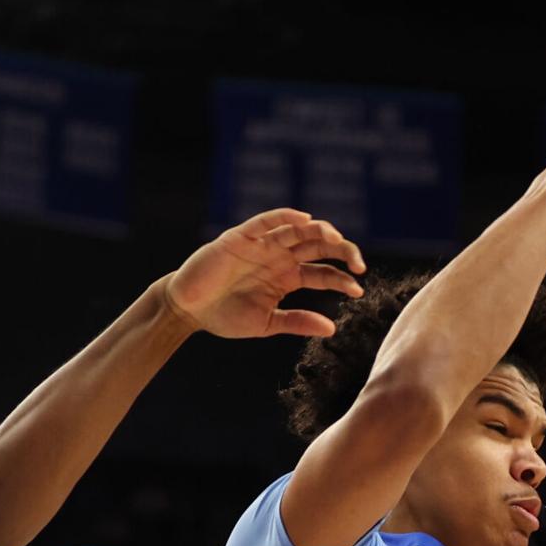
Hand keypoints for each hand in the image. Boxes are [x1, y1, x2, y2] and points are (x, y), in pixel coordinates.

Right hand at [164, 208, 366, 337]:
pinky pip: (267, 221)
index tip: (358, 291)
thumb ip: (297, 322)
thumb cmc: (224, 316)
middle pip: (318, 246)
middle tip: (358, 264)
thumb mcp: (266, 323)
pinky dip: (285, 217)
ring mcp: (263, 245)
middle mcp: (280, 257)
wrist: (187, 309)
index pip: (323, 273)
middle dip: (342, 251)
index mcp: (288, 277)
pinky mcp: (241, 237)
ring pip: (298, 231)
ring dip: (320, 231)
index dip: (342, 280)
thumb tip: (332, 328)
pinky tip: (305, 221)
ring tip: (337, 239)